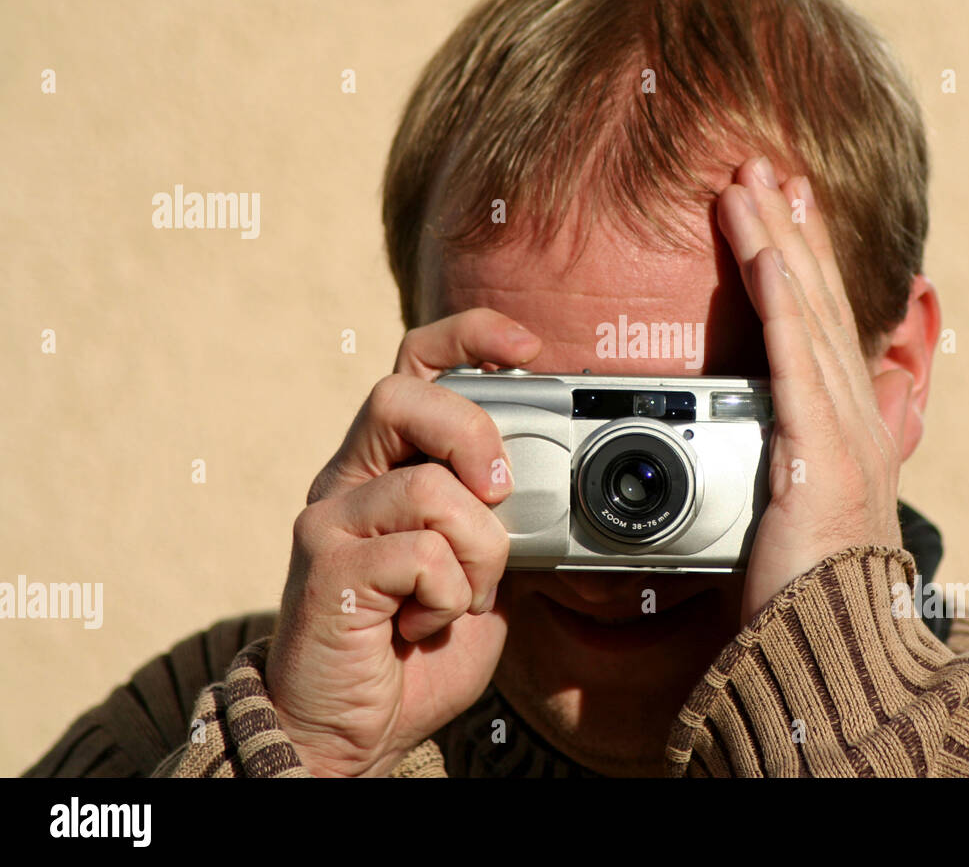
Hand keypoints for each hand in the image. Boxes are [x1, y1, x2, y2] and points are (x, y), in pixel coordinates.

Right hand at [264, 309, 541, 775]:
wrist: (350, 729)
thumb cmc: (414, 648)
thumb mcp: (477, 571)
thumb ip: (496, 521)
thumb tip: (543, 483)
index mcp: (386, 467)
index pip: (412, 368)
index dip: (467, 338)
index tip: (524, 348)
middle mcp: (348, 480)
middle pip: (399, 395)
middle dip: (470, 435)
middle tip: (496, 494)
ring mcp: (329, 519)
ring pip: (429, 488)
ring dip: (477, 554)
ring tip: (459, 598)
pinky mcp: (326, 566)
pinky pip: (420, 554)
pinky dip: (449, 596)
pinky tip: (423, 624)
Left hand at [716, 156, 915, 625]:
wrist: (835, 656)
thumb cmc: (811, 599)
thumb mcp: (800, 519)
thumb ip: (784, 470)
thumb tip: (762, 452)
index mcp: (846, 430)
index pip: (820, 328)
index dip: (802, 265)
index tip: (782, 214)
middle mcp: (852, 418)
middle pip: (817, 303)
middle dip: (792, 229)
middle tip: (766, 167)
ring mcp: (841, 430)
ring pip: (806, 312)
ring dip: (779, 240)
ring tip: (754, 181)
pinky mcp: (818, 449)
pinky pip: (794, 355)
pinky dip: (780, 296)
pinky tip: (763, 248)